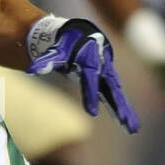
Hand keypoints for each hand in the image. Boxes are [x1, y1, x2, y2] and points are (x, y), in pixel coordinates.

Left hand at [27, 16, 139, 132]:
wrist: (84, 36)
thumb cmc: (68, 44)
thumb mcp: (56, 51)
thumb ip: (45, 61)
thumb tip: (30, 70)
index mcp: (89, 61)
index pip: (90, 80)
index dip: (91, 95)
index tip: (92, 113)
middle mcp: (102, 69)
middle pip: (111, 89)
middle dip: (117, 105)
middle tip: (123, 120)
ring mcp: (108, 76)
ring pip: (118, 95)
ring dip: (126, 111)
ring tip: (133, 129)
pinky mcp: (109, 82)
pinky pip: (117, 97)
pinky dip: (124, 110)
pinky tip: (130, 125)